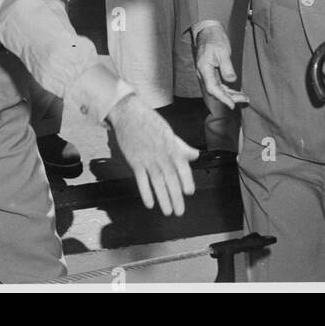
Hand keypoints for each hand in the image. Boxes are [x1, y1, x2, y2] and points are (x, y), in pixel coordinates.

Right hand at [108, 94, 197, 216]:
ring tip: (167, 211)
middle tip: (179, 211)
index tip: (189, 192)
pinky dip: (145, 193)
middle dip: (176, 197)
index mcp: (172, 148)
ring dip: (163, 199)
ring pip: (157, 183)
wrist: (129, 114)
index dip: (187, 181)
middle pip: (171, 179)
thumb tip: (195, 155)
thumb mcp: (169, 133)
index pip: (182, 168)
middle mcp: (161, 155)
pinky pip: (141, 180)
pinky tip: (150, 203)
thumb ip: (182, 147)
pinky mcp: (135, 161)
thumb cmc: (150, 122)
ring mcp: (147, 159)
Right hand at [194, 22, 249, 110]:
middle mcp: (204, 73)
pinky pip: (218, 84)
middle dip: (230, 98)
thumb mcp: (222, 51)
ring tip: (244, 97)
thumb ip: (227, 67)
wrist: (208, 31)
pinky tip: (237, 91)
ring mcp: (207, 74)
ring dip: (230, 95)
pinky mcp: (211, 72)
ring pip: (218, 89)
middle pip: (216, 91)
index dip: (223, 98)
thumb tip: (232, 80)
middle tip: (245, 99)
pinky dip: (228, 89)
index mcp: (204, 68)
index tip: (232, 104)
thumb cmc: (214, 39)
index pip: (213, 88)